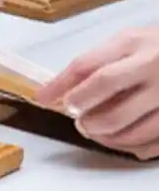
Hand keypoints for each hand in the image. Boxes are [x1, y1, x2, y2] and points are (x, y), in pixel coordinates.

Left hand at [36, 28, 158, 158]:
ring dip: (104, 135)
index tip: (43, 99)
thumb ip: (97, 63)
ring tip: (95, 130)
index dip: (59, 85)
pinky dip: (132, 146)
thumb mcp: (130, 43)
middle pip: (105, 90)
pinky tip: (122, 140)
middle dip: (82, 108)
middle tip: (76, 119)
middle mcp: (153, 65)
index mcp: (133, 43)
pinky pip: (152, 142)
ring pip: (129, 125)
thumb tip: (58, 90)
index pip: (86, 66)